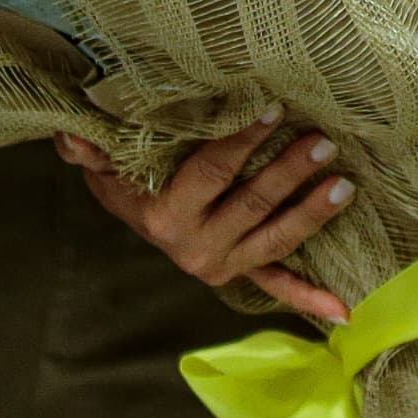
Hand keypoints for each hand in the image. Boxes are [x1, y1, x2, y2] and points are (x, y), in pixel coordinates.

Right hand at [56, 112, 355, 326]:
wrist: (130, 207)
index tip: (274, 109)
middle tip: (323, 141)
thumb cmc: (123, 172)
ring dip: (312, 214)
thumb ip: (89, 146)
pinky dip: (309, 297)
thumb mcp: (103, 159)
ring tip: (345, 184)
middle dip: (290, 172)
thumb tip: (72, 134)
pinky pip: (276, 285)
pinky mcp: (239, 273)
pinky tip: (344, 309)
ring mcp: (223, 263)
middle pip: (253, 203)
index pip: (213, 172)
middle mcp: (197, 246)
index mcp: (167, 215)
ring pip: (275, 239)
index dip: (243, 141)